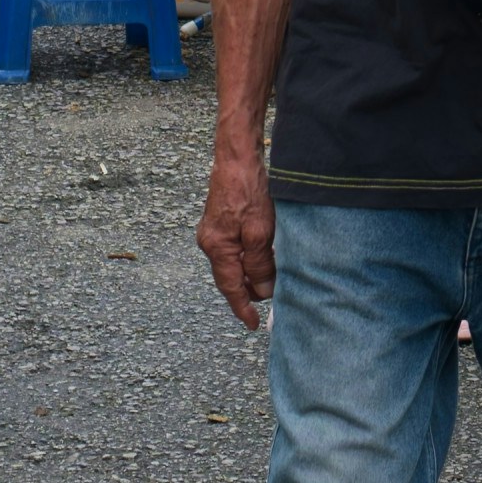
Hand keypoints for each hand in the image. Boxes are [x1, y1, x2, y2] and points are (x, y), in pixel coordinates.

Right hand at [198, 149, 275, 329]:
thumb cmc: (248, 190)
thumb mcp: (260, 231)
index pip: (230, 288)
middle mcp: (210, 243)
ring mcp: (212, 232)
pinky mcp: (219, 222)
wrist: (236, 158)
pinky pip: (233, 250)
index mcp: (217, 248)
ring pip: (233, 264)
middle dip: (249, 292)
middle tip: (270, 301)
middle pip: (230, 278)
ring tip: (271, 280)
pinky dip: (248, 259)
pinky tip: (264, 257)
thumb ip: (260, 263)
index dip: (242, 308)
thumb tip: (263, 290)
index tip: (252, 325)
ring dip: (251, 274)